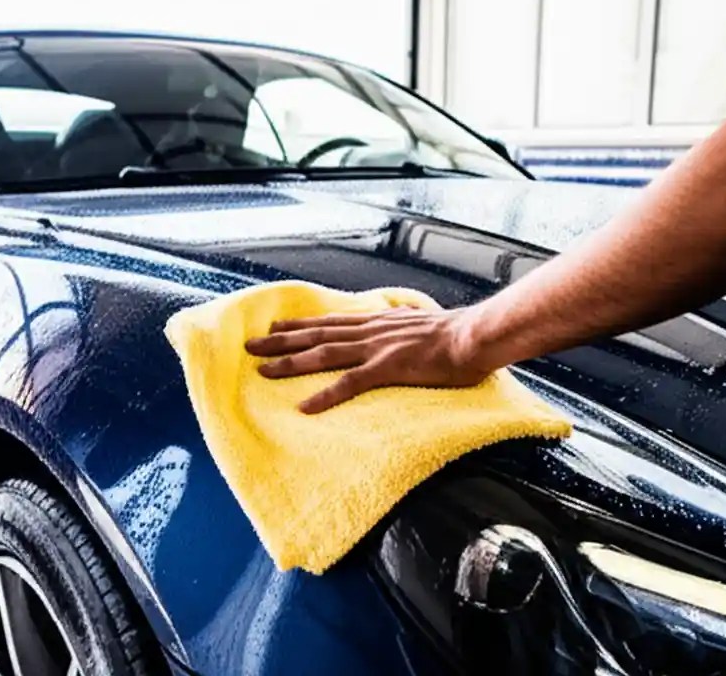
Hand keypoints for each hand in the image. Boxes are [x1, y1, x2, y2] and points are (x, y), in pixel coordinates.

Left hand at [244, 307, 490, 413]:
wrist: (475, 336)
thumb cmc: (455, 334)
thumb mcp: (420, 323)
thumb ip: (402, 324)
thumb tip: (398, 319)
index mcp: (377, 322)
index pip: (329, 322)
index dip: (299, 325)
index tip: (274, 327)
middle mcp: (370, 331)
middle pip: (316, 335)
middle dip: (281, 341)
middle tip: (250, 346)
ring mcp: (377, 348)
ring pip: (324, 354)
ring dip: (291, 363)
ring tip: (263, 371)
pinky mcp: (388, 368)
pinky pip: (350, 383)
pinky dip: (325, 395)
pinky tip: (305, 407)